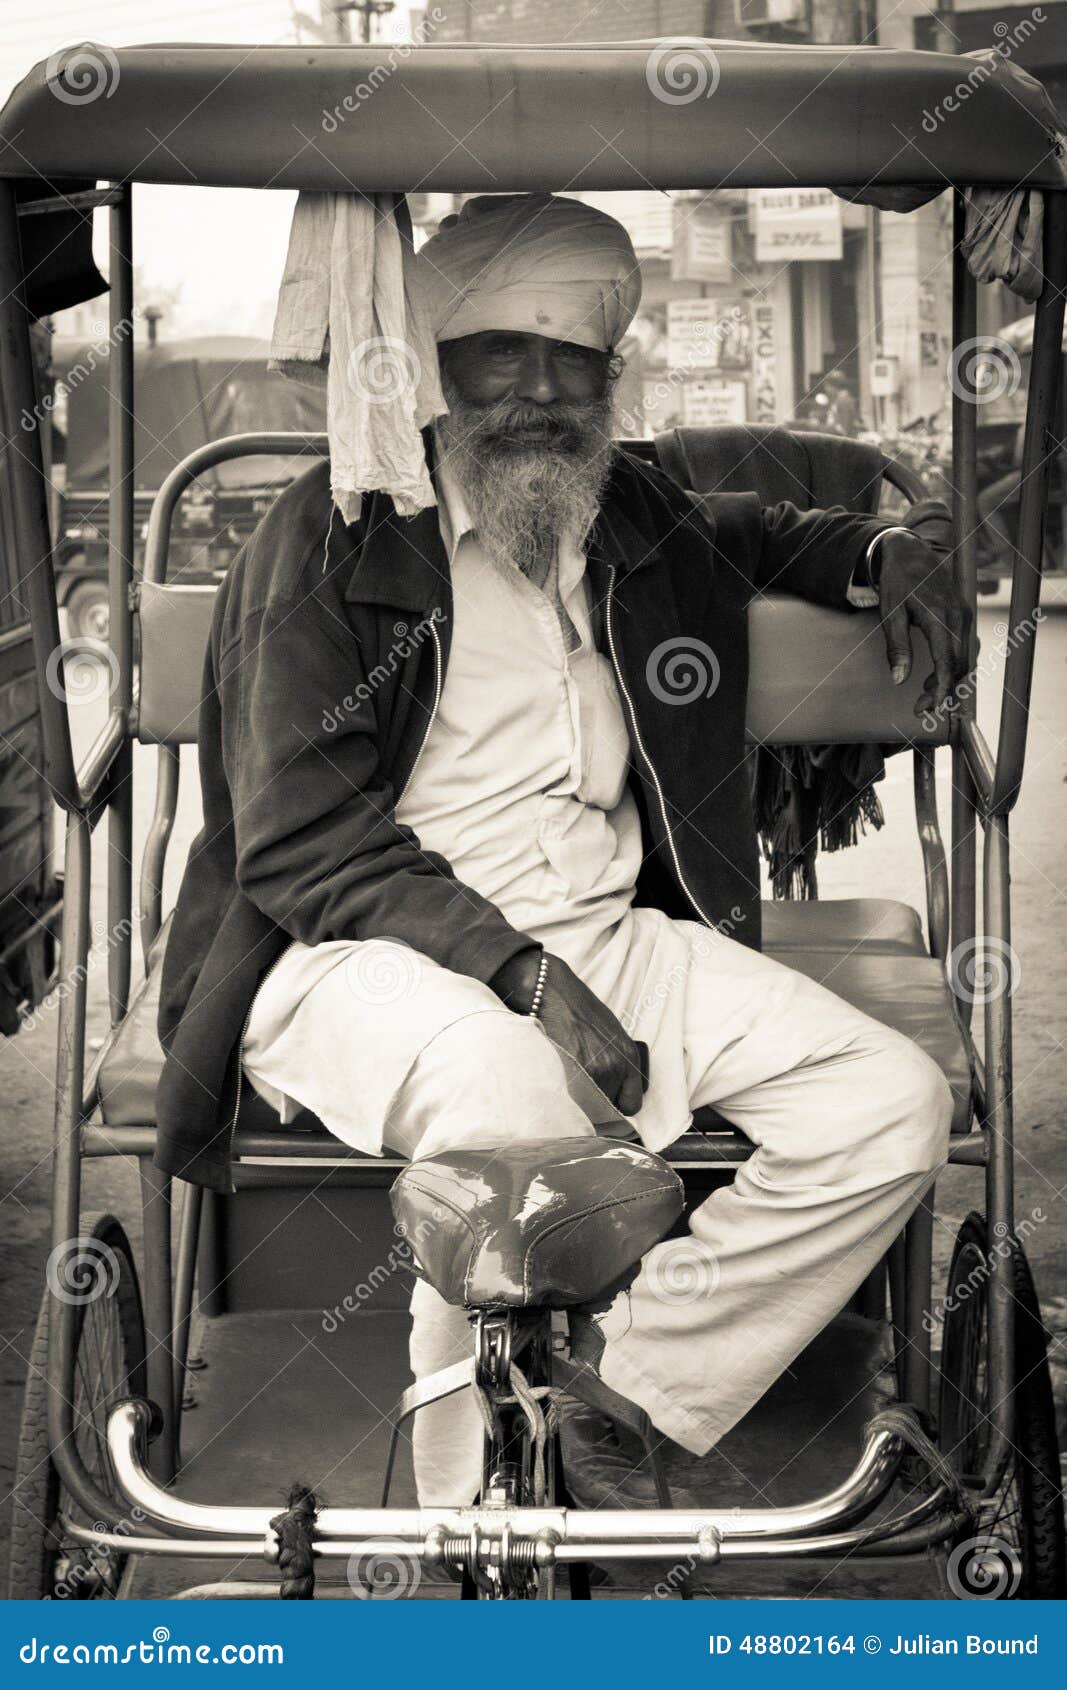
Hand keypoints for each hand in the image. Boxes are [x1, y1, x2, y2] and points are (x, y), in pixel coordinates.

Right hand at [491, 948, 647, 1117]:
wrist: (551, 991)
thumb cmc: (577, 1009)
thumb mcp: (609, 1034)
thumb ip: (615, 1062)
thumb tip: (611, 1090)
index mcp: (629, 1056)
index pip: (631, 1104)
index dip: (615, 1105)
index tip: (604, 1102)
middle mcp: (615, 1066)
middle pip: (606, 1109)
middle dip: (593, 1103)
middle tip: (579, 1087)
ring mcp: (594, 1071)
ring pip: (586, 1108)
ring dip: (576, 1100)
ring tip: (565, 1076)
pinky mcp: (571, 1072)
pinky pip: (570, 1101)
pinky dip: (563, 1095)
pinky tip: (557, 1077)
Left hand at [876, 532, 971, 717]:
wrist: (909, 552)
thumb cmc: (897, 582)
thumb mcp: (890, 614)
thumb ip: (897, 648)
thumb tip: (900, 680)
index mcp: (940, 617)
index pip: (947, 663)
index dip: (940, 690)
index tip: (927, 709)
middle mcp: (958, 617)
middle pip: (959, 665)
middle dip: (942, 690)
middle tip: (921, 707)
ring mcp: (963, 615)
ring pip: (964, 658)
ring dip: (948, 679)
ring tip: (925, 693)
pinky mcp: (962, 615)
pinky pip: (963, 647)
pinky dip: (952, 665)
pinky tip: (936, 674)